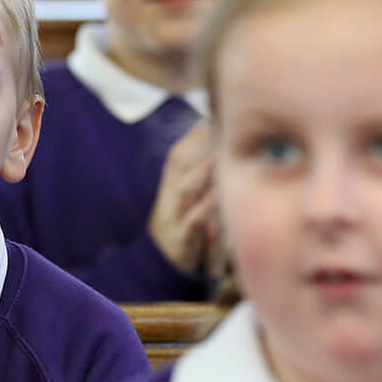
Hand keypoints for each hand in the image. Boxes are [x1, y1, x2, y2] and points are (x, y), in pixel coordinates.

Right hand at [146, 121, 216, 274]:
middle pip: (179, 162)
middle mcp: (169, 196)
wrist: (158, 266)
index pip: (179, 151)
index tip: (216, 115)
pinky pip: (194, 221)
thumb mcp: (187, 199)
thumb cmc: (181, 227)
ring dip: (203, 169)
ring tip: (223, 153)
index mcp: (169, 184)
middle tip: (222, 125)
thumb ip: (200, 176)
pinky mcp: (181, 240)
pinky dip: (206, 207)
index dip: (196, 133)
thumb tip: (221, 149)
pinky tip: (222, 195)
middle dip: (199, 143)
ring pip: (185, 188)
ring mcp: (173, 217)